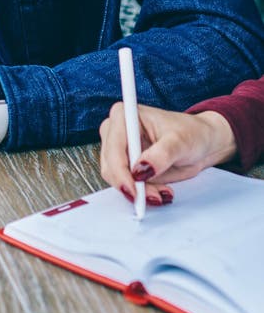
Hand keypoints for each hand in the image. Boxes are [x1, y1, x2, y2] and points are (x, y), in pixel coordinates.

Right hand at [99, 102, 236, 204]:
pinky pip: (127, 185)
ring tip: (163, 192)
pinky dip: (142, 192)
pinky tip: (159, 190)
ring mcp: (119, 149)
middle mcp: (116, 131)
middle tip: (155, 196)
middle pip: (111, 165)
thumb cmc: (192, 133)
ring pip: (117, 178)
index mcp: (124, 115)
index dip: (121, 171)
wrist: (202, 143)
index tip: (134, 190)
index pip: (113, 148)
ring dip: (139, 191)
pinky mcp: (126, 165)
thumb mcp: (180, 142)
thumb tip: (140, 170)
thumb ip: (161, 155)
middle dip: (132, 185)